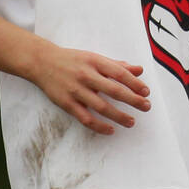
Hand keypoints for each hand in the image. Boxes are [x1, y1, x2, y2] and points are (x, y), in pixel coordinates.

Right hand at [28, 42, 149, 134]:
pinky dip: (99, 126)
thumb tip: (139, 70)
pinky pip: (85, 118)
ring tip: (132, 122)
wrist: (42, 62)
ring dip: (119, 116)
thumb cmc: (73, 60)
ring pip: (101, 107)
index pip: (120, 73)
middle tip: (146, 106)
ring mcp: (76, 90)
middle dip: (133, 100)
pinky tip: (110, 130)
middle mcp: (86, 76)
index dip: (135, 83)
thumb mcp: (95, 57)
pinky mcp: (66, 103)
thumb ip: (117, 65)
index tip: (146, 92)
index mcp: (95, 62)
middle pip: (114, 90)